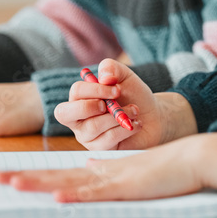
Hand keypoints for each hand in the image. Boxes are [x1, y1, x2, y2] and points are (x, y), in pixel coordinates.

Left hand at [0, 132, 216, 201]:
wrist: (193, 158)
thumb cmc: (167, 169)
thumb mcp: (132, 173)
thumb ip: (110, 172)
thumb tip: (89, 169)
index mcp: (102, 170)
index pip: (62, 173)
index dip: (36, 175)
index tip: (10, 176)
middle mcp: (103, 172)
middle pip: (57, 174)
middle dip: (26, 176)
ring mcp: (114, 178)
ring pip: (70, 181)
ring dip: (40, 182)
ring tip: (13, 183)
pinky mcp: (127, 187)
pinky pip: (97, 192)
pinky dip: (76, 195)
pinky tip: (58, 196)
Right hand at [55, 58, 195, 150]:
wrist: (152, 116)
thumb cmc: (133, 95)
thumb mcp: (124, 76)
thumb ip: (111, 68)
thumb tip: (104, 78)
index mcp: (79, 99)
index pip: (75, 92)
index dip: (95, 89)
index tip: (117, 89)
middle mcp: (78, 119)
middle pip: (64, 114)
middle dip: (90, 106)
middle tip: (110, 104)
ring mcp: (86, 136)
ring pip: (92, 127)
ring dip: (118, 116)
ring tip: (134, 111)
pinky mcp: (99, 150)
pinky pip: (107, 140)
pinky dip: (125, 129)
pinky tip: (136, 124)